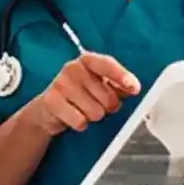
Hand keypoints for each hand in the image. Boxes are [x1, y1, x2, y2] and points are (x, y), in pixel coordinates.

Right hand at [24, 52, 139, 136]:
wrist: (48, 109)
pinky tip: (72, 117)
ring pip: (95, 112)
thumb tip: (133, 87)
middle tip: (98, 104)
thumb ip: (118, 85)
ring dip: (93, 116)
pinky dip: (80, 124)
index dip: (122, 76)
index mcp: (87, 60)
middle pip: (107, 96)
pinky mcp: (51, 101)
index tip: (135, 88)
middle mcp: (72, 68)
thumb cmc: (79, 95)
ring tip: (82, 110)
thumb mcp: (99, 86)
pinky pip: (79, 121)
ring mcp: (60, 84)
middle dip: (108, 106)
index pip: (107, 64)